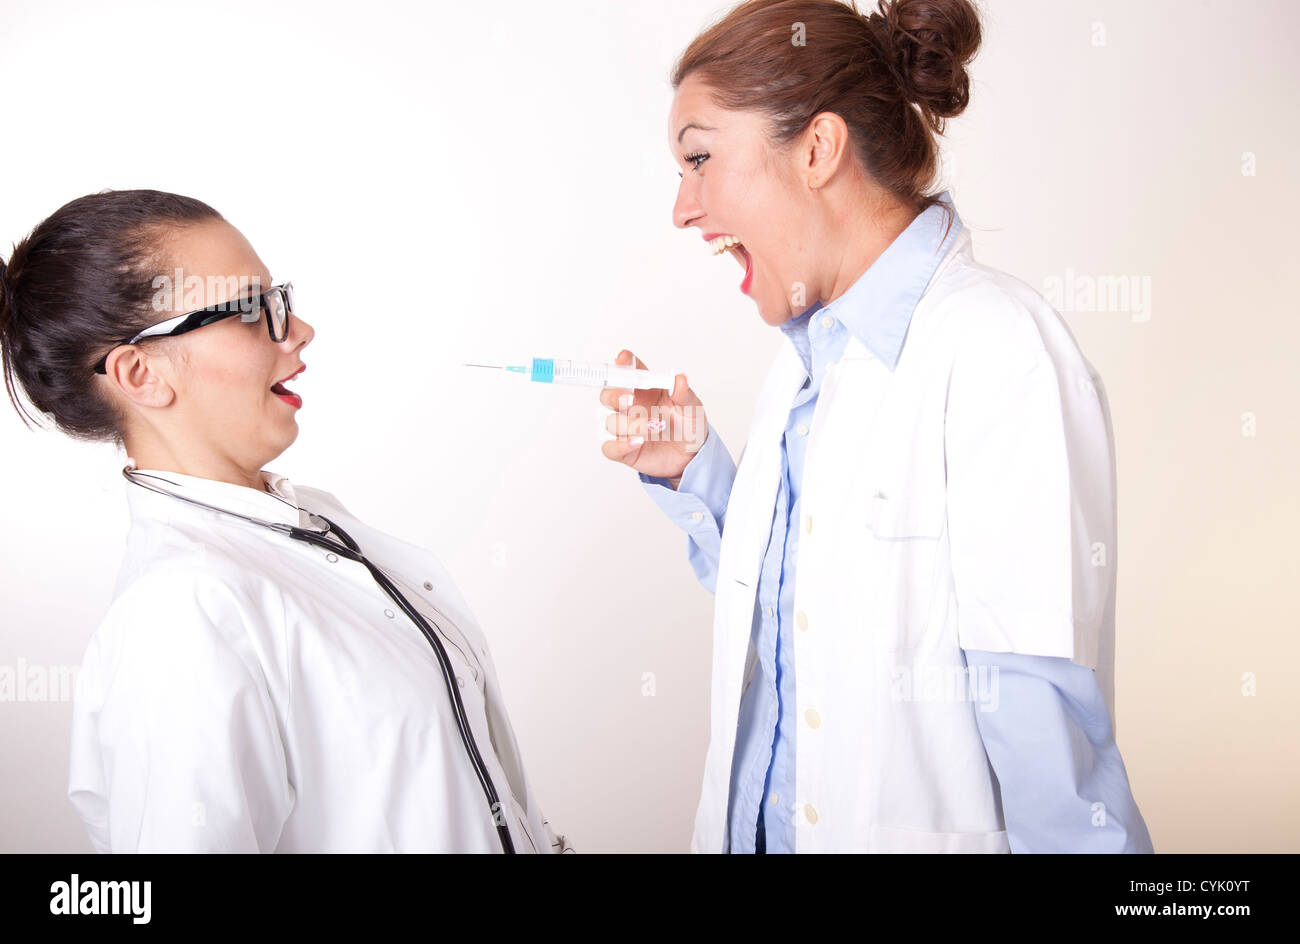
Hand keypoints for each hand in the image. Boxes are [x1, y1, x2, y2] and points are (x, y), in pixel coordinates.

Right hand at [599, 349, 707, 487]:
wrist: (692, 454)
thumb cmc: (688, 425)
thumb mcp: (692, 407)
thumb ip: (684, 393)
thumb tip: (679, 378)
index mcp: (644, 389)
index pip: (627, 372)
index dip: (623, 364)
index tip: (624, 358)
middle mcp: (630, 406)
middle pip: (608, 395)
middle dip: (615, 395)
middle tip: (630, 398)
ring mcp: (625, 428)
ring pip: (612, 422)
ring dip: (631, 424)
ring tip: (656, 427)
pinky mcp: (623, 450)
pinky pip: (610, 448)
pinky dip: (620, 445)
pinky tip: (637, 442)